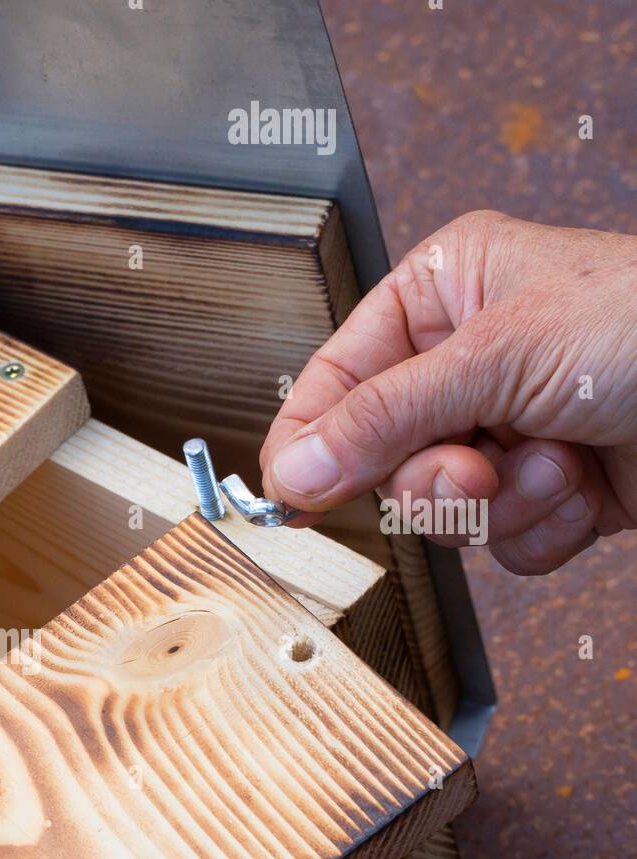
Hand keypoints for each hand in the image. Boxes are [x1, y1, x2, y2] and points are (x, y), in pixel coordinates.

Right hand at [260, 212, 636, 573]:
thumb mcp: (501, 354)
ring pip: (438, 509)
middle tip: (474, 467)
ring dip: (499, 502)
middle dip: (435, 477)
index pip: (335, 380)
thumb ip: (383, 418)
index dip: (310, 442)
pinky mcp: (546, 489)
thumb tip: (294, 472)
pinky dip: (541, 526)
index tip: (293, 498)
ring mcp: (506, 429)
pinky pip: (499, 541)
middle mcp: (466, 363)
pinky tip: (585, 483)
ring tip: (556, 461)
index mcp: (442, 297)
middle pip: (381, 460)